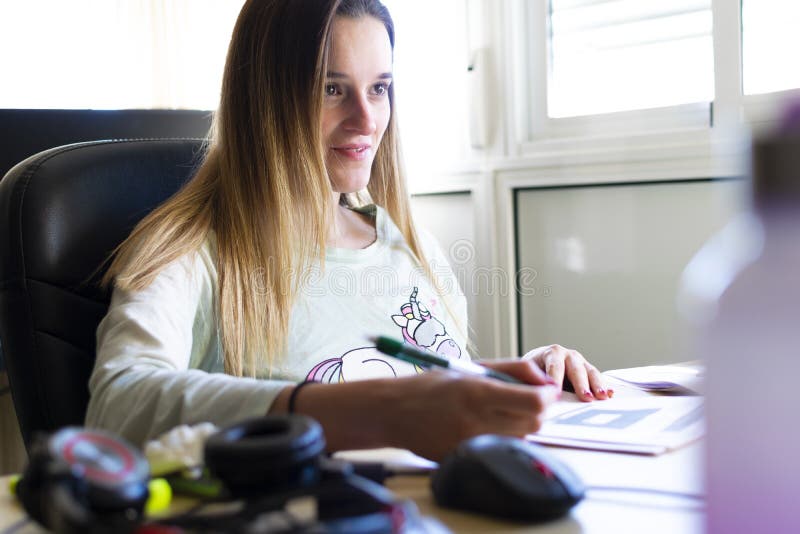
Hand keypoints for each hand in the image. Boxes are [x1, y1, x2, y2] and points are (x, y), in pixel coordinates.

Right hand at [385, 369, 560, 459]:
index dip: (547, 396)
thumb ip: (512, 369)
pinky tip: (487, 428)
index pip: (534, 402)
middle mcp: (475, 421)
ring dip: (521, 426)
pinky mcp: (466, 459)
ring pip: (521, 439)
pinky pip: (500, 451)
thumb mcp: (470, 368)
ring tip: (501, 413)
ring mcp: (470, 445)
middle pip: (534, 423)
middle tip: (525, 400)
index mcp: (477, 393)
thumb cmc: (431, 387)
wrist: (394, 412)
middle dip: (538, 410)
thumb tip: (545, 380)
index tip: (546, 391)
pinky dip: (503, 440)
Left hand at [522, 344, 611, 401]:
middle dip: (581, 384)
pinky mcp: (590, 373)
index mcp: (551, 353)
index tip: (556, 391)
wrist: (539, 365)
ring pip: (591, 373)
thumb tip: (531, 394)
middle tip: (585, 397)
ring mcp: (581, 363)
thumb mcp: (526, 374)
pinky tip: (610, 395)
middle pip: (576, 369)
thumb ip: (530, 381)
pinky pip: (598, 380)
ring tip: (602, 397)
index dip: (556, 378)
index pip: (554, 366)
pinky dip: (605, 387)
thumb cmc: (531, 372)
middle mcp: (568, 356)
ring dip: (597, 385)